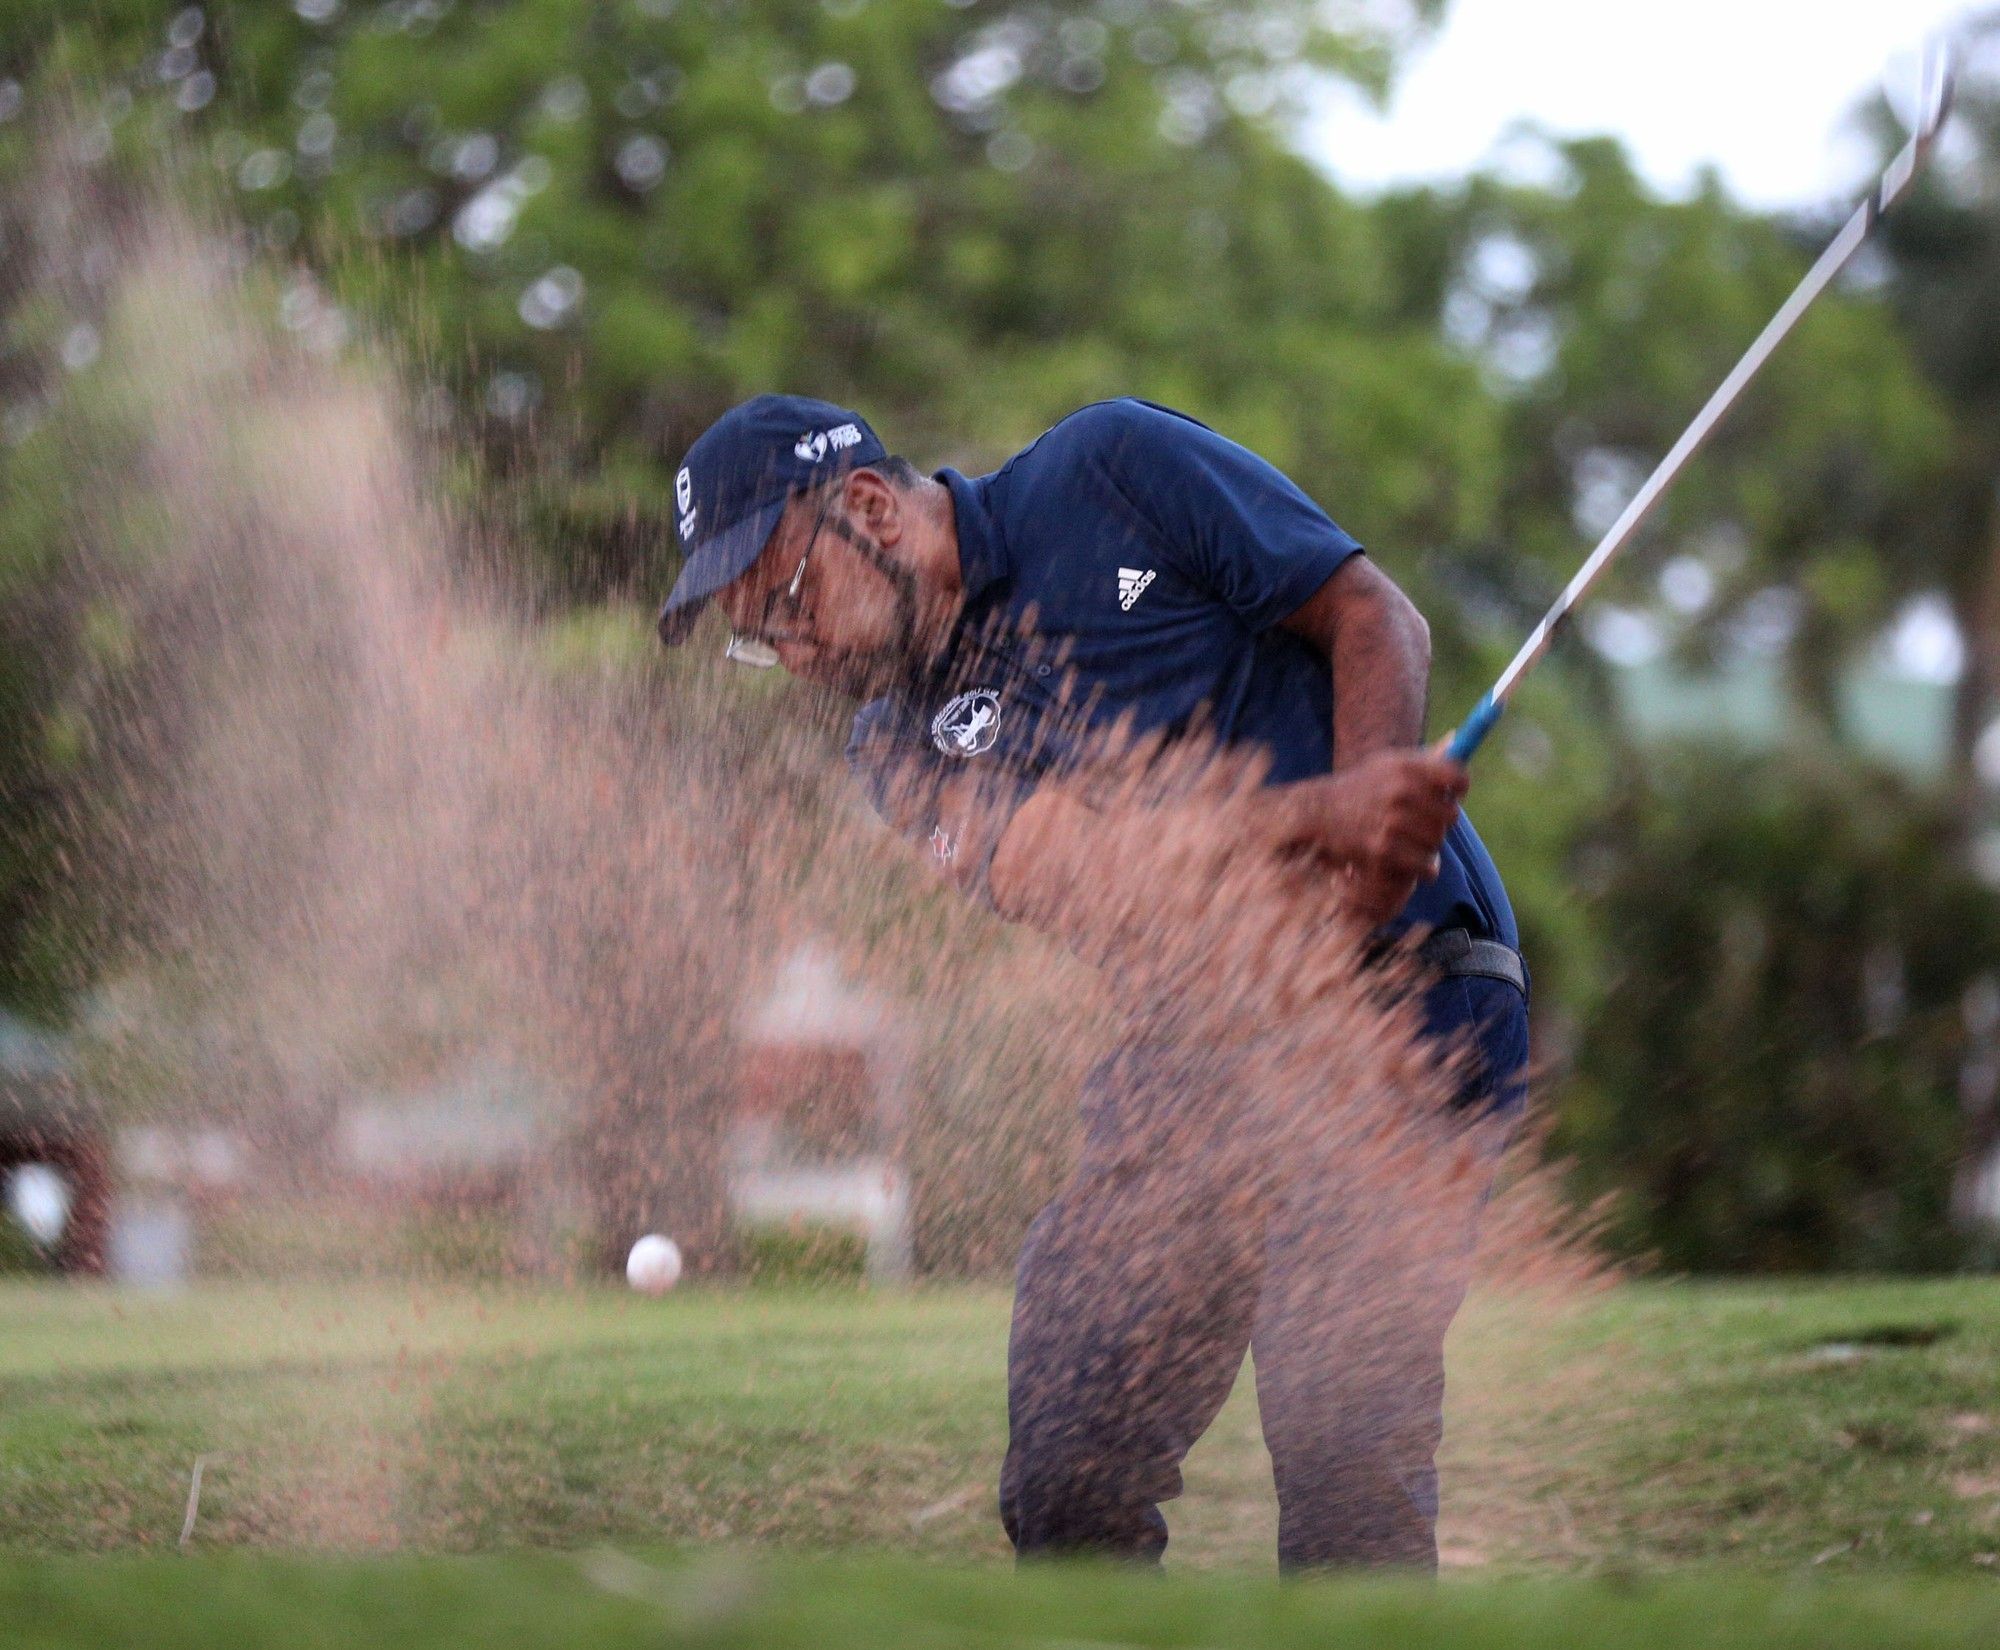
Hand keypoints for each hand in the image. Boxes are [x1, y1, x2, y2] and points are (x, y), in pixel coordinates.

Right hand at [1259, 743, 1468, 925]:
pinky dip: (1425, 867)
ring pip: (1438, 841)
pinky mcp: (1383, 850)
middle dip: (1442, 821)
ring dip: (1431, 845)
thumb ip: (1423, 759)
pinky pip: (1426, 865)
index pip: (1457, 777)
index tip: (1453, 794)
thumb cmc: (1360, 786)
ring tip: (1415, 840)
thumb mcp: (1388, 763)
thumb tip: (1458, 741)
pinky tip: (1416, 861)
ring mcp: (1392, 823)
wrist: (1319, 812)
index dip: (1459, 788)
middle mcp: (1401, 793)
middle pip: (1451, 815)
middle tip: (1427, 822)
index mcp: (1406, 767)